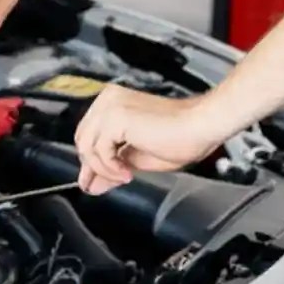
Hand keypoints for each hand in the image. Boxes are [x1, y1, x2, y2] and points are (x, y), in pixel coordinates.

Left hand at [74, 85, 233, 194]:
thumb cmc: (181, 137)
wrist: (200, 127)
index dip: (91, 161)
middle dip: (95, 166)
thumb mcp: (135, 158)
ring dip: (104, 168)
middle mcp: (108, 99)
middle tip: (114, 180)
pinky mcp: (115, 116)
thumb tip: (91, 184)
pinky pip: (98, 150)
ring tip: (125, 175)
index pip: (88, 135)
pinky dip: (109, 166)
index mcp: (113, 103)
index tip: (94, 181)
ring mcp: (110, 106)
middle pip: (82, 140)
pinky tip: (127, 171)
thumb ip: (109, 167)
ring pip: (86, 146)